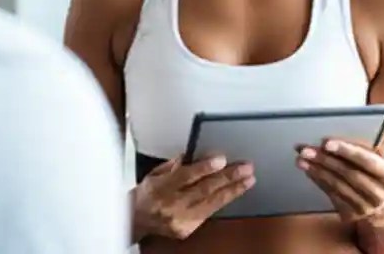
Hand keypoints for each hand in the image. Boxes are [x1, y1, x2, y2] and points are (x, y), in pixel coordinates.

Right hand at [132, 155, 255, 240]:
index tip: (222, 159)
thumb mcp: (155, 174)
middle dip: (228, 178)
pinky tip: (235, 192)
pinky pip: (209, 213)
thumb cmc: (146, 193)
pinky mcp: (187, 229)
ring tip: (249, 180)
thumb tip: (193, 154)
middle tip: (246, 168)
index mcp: (161, 187)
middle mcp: (172, 205)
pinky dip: (223, 202)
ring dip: (232, 191)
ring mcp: (181, 219)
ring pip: (211, 204)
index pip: (186, 176)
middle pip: (204, 190)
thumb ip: (174, 166)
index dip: (205, 167)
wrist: (135, 220)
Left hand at [296, 138, 383, 224]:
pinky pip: (331, 195)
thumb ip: (376, 141)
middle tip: (305, 149)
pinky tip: (309, 170)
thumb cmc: (377, 172)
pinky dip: (318, 181)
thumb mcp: (383, 157)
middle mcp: (379, 193)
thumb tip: (364, 121)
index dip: (346, 151)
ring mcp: (365, 207)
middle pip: (348, 174)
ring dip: (317, 170)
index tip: (326, 142)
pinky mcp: (351, 215)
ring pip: (337, 186)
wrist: (383, 206)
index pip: (367, 161)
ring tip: (301, 158)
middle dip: (325, 160)